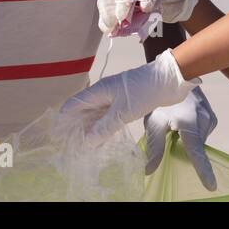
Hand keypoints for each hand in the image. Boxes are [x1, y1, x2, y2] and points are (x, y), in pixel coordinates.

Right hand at [59, 49, 197, 145]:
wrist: (170, 80)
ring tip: (83, 149)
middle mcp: (103, 93)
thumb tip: (86, 143)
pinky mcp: (125, 103)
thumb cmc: (144, 91)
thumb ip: (104, 127)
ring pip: (96, 115)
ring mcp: (114, 98)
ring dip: (90, 130)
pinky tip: (102, 141)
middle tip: (70, 148)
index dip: (64, 120)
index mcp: (98, 91)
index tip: (58, 138)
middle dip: (75, 128)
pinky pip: (108, 117)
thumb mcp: (123, 112)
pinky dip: (103, 128)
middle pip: (83, 111)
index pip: (73, 105)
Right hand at [97, 0, 197, 33]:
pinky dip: (110, 24)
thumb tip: (144, 5)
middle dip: (110, 10)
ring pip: (106, 3)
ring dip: (108, 18)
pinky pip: (110, 14)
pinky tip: (114, 31)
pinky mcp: (121, 6)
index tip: (123, 15)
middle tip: (116, 25)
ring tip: (113, 30)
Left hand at [143, 87, 217, 188]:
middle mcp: (204, 121)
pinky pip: (202, 133)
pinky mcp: (212, 117)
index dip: (203, 171)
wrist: (176, 74)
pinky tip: (183, 119)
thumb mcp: (154, 122)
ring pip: (198, 141)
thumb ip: (154, 147)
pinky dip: (192, 132)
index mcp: (189, 124)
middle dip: (183, 147)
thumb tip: (149, 170)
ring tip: (175, 122)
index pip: (196, 153)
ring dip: (187, 139)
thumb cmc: (162, 98)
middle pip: (195, 149)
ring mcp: (210, 118)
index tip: (211, 186)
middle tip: (169, 131)